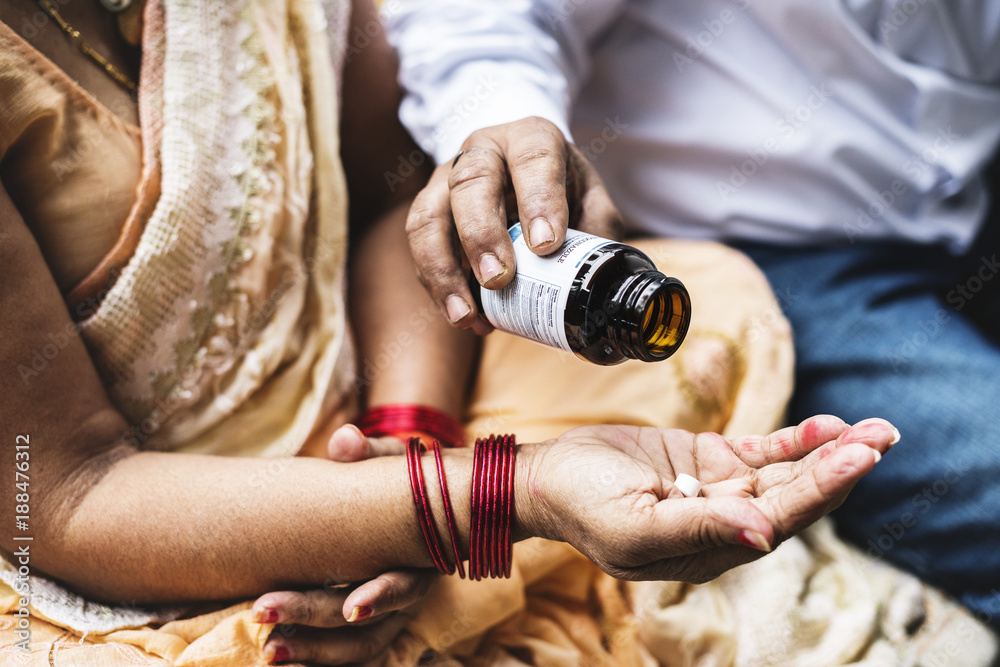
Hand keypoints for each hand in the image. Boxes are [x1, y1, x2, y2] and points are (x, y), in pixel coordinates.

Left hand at [253, 426, 432, 664]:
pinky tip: (282, 660)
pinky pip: (353, 656)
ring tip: (267, 651)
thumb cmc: (405, 479)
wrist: (428, 503)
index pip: (406, 584)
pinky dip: (320, 662)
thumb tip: (344, 441)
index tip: (351, 608)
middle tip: (263, 611)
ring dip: (314, 653)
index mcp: (421, 555)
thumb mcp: (394, 461)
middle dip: (315, 620)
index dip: (382, 597)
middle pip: (369, 624)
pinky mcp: (375, 627)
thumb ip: (370, 452)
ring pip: (360, 649)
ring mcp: (392, 616)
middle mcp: (411, 593)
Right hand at [406, 117, 623, 332]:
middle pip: (470, 182)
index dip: (538, 199)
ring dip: (443, 268)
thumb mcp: (589, 198)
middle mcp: (483, 152)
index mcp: (531, 138)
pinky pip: (419, 247)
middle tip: (499, 280)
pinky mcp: (429, 212)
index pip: (533, 157)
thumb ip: (597, 231)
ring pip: (429, 216)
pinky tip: (463, 316)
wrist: (521, 176)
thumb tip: (597, 281)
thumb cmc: (559, 189)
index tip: (546, 245)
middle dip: (481, 235)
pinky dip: (438, 286)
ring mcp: (446, 180)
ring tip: (466, 313)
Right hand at [518, 415, 898, 582]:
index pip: (779, 519)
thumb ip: (698, 530)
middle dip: (841, 468)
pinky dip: (795, 439)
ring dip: (829, 452)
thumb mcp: (634, 525)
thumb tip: (763, 535)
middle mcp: (723, 522)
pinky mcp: (709, 460)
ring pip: (786, 472)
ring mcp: (718, 490)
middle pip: (795, 496)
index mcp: (710, 549)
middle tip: (883, 436)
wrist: (549, 476)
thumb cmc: (583, 506)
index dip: (821, 489)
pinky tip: (827, 425)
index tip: (859, 458)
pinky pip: (762, 451)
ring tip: (874, 429)